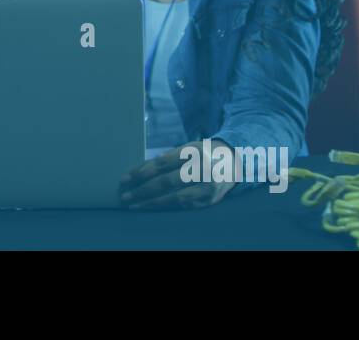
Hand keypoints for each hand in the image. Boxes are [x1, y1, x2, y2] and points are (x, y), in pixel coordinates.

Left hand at [118, 138, 235, 209]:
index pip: (162, 163)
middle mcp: (202, 168)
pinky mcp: (210, 199)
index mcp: (194, 151)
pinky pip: (184, 205)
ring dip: (152, 203)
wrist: (234, 162)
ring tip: (135, 205)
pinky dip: (166, 207)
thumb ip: (165, 159)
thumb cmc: (201, 153)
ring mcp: (207, 186)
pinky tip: (152, 208)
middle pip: (167, 182)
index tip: (125, 179)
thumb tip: (137, 172)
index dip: (142, 171)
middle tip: (125, 195)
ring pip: (175, 198)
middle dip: (143, 190)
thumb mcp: (186, 149)